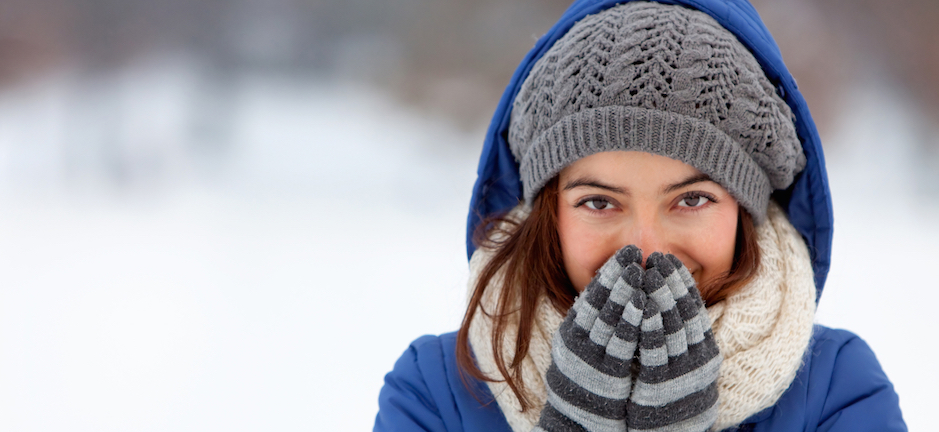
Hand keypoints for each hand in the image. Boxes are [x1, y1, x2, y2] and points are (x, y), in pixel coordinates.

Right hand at [535, 245, 644, 431]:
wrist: (580, 419)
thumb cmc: (588, 378)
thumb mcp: (584, 344)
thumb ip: (594, 320)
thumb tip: (610, 290)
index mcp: (573, 331)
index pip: (591, 295)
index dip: (609, 272)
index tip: (625, 253)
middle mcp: (578, 341)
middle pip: (599, 302)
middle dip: (617, 276)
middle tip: (632, 254)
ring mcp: (590, 357)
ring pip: (608, 319)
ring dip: (624, 293)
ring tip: (638, 272)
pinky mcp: (606, 374)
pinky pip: (619, 344)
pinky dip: (631, 322)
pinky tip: (642, 305)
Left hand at [627, 252, 720, 431]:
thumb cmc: (673, 390)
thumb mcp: (682, 359)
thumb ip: (678, 332)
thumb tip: (666, 297)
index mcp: (703, 348)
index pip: (694, 308)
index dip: (681, 282)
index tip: (669, 259)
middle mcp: (697, 358)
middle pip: (685, 313)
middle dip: (671, 283)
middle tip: (658, 258)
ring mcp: (681, 372)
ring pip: (673, 328)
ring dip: (662, 298)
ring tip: (650, 273)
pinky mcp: (662, 386)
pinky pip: (657, 353)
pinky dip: (652, 328)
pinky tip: (643, 308)